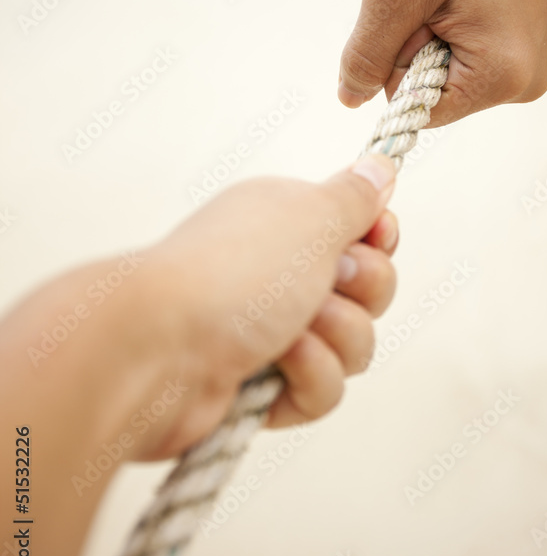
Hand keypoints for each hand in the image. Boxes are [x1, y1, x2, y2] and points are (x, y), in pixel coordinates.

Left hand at [131, 155, 397, 458]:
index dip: (379, 239)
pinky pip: (323, 390)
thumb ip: (354, 196)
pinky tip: (275, 365)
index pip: (361, 232)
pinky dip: (308, 377)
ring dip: (337, 336)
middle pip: (368, 289)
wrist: (157, 348)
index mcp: (287, 223)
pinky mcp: (265, 388)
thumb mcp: (310, 216)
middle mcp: (281, 274)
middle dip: (364, 289)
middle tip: (332, 281)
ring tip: (294, 330)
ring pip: (353, 344)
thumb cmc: (232, 270)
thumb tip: (379, 165)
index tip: (378, 238)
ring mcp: (272, 332)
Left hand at [338, 0, 546, 125]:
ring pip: (444, 74)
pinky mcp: (523, 54)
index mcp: (499, 78)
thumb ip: (367, 50)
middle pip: (431, 93)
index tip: (419, 10)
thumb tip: (350, 99)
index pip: (415, 108)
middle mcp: (522, 87)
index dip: (397, 61)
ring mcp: (527, 72)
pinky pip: (463, 57)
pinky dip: (450, 27)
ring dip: (431, 31)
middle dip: (416, 43)